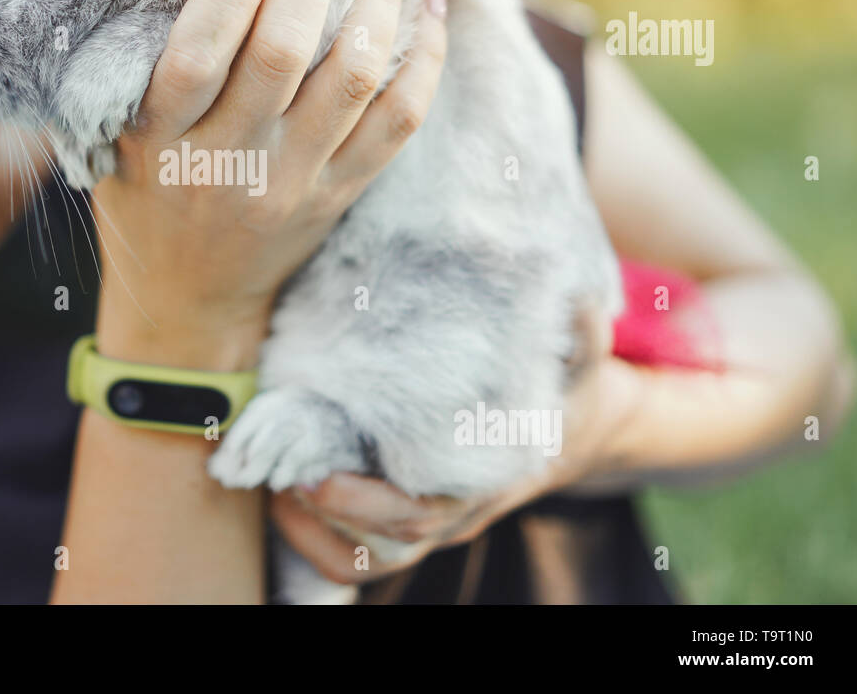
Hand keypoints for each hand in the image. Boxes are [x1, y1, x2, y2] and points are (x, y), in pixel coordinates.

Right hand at [93, 0, 448, 368]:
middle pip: (283, 55)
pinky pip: (397, 124)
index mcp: (161, 145)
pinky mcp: (338, 196)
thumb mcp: (116, 143)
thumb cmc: (144, 203)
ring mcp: (293, 184)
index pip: (197, 56)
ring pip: (353, 78)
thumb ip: (140, 72)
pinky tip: (431, 7)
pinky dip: (424, 61)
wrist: (189, 302)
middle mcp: (229, 165)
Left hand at [271, 351, 643, 585]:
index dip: (363, 503)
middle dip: (326, 517)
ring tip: (271, 489)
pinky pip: (359, 552)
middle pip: (382, 544)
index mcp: (483, 481)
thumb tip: (586, 299)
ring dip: (312, 533)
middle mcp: (454, 511)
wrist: (575, 428)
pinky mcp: (409, 512)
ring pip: (366, 557)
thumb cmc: (565, 387)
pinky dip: (316, 539)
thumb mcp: (579, 360)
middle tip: (279, 476)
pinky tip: (284, 499)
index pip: (417, 515)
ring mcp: (432, 520)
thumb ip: (581, 336)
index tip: (317, 475)